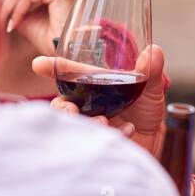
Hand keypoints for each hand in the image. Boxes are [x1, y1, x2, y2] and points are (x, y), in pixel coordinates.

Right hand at [32, 43, 167, 155]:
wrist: (155, 139)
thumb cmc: (146, 109)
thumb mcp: (151, 88)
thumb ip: (151, 70)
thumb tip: (153, 50)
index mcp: (93, 85)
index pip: (67, 74)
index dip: (51, 68)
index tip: (39, 64)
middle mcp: (85, 105)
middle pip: (61, 104)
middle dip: (63, 108)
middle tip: (72, 110)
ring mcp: (89, 124)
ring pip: (73, 126)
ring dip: (86, 123)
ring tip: (104, 123)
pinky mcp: (95, 144)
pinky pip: (93, 143)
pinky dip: (113, 135)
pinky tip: (127, 131)